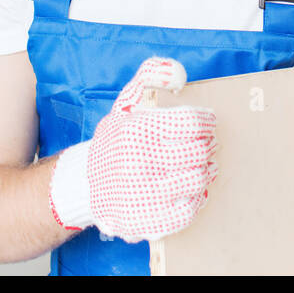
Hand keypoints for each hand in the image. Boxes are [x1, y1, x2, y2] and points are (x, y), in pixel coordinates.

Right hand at [47, 57, 217, 242]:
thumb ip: (150, 76)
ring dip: (206, 172)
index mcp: (135, 129)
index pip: (190, 122)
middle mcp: (136, 160)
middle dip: (208, 146)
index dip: (206, 121)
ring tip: (205, 167)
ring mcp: (140, 193)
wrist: (85, 182)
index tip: (208, 122)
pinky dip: (196, 201)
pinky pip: (185, 212)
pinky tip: (194, 191)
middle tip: (208, 145)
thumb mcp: (126, 102)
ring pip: (195, 181)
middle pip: (196, 151)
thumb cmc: (116, 139)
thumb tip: (179, 73)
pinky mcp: (143, 219)